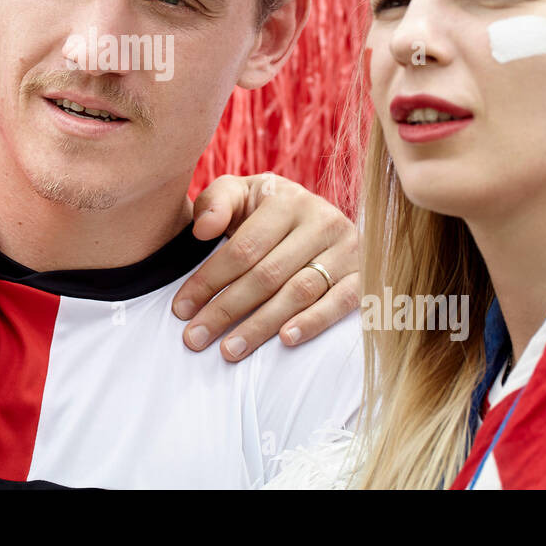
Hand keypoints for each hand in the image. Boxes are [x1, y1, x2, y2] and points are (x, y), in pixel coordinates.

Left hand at [173, 172, 359, 361]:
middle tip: (195, 338)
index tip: (181, 310)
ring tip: (229, 350)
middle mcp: (322, 219)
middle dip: (226, 310)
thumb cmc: (264, 211)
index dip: (208, 281)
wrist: (314, 217)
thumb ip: (215, 204)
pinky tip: (285, 340)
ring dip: (261, 325)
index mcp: (287, 199)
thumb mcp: (238, 195)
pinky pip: (341, 302)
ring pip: (299, 292)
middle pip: (267, 274)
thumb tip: (203, 231)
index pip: (242, 248)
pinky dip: (314, 322)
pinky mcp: (365, 273)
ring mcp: (348, 247)